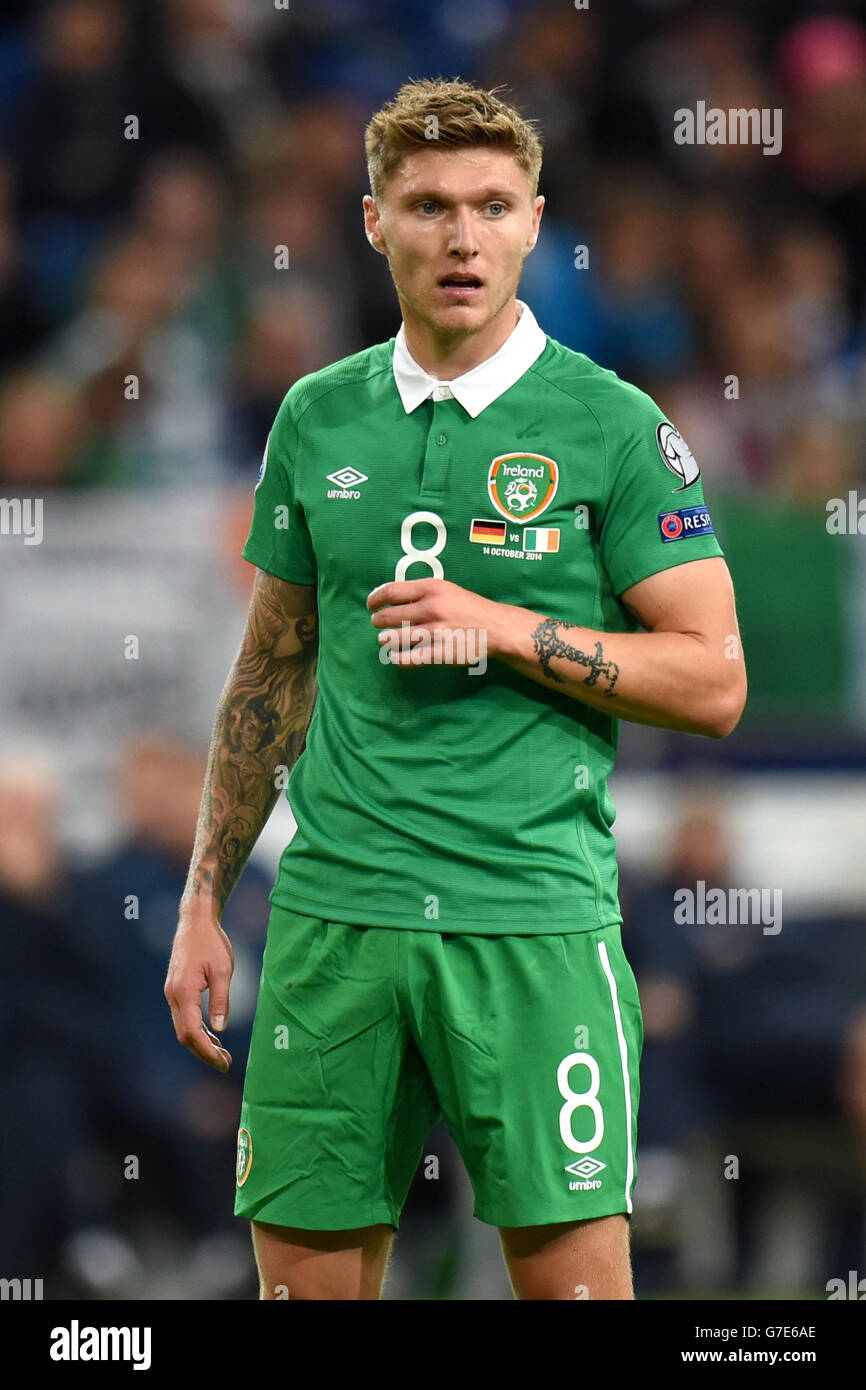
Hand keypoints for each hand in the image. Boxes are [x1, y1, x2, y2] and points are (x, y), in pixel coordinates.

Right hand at [164, 914, 234, 1071]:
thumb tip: (221, 1028)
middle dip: (204, 1052)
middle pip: (185, 1035)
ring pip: (183, 1027)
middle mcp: (173, 995)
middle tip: (226, 1064)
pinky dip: (197, 1029)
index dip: (207, 1051)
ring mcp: (172, 992)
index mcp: (184, 992)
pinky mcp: (176, 989)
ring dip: (201, 1043)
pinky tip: (213, 1034)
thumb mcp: (223, 970)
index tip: (223, 1062)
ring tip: (222, 1054)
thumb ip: (221, 1000)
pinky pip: (184, 1017)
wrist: (195, 921)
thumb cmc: (212, 942)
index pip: (193, 1032)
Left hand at [367, 578, 506, 665]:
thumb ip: (421, 592)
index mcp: (432, 588)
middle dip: (378, 621)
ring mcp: (436, 632)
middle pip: (390, 615)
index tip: (370, 605)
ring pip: (397, 637)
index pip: (391, 591)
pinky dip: (397, 658)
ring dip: (385, 640)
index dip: (375, 599)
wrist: (497, 628)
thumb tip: (391, 597)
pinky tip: (395, 656)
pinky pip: (410, 658)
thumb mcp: (447, 590)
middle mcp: (432, 608)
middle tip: (377, 624)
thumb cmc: (469, 608)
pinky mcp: (441, 653)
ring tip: (385, 640)